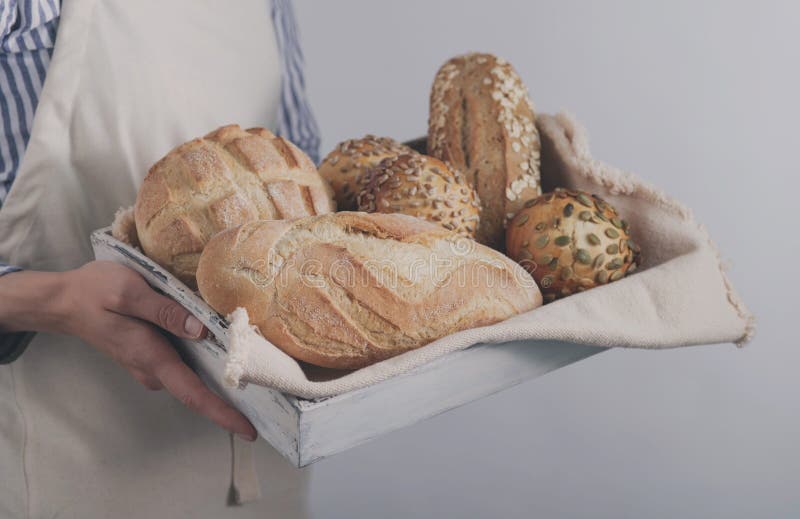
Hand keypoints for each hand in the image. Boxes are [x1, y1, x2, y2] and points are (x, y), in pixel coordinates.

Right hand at [0, 261, 256, 440]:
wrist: (62, 300)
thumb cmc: (94, 292)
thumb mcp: (130, 293)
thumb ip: (166, 312)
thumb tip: (202, 330)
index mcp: (151, 356)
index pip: (193, 393)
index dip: (222, 413)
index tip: (248, 430)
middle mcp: (152, 367)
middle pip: (197, 390)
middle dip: (229, 399)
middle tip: (267, 400)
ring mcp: (149, 363)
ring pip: (190, 375)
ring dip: (218, 376)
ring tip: (254, 370)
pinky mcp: (148, 353)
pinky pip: (181, 363)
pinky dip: (203, 360)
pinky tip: (222, 347)